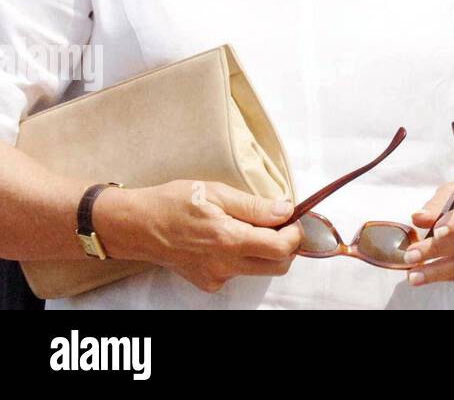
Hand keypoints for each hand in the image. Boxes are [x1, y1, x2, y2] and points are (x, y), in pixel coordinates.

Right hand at [97, 180, 300, 293]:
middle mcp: (224, 265)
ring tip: (246, 225)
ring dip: (264, 250)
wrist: (136, 226)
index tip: (292, 217)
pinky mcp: (207, 282)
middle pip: (277, 265)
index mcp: (228, 240)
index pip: (282, 248)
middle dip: (286, 245)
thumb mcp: (216, 192)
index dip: (295, 232)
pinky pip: (237, 271)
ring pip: (258, 269)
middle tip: (277, 222)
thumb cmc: (172, 203)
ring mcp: (215, 277)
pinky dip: (242, 256)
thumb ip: (254, 206)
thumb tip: (285, 210)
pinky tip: (225, 237)